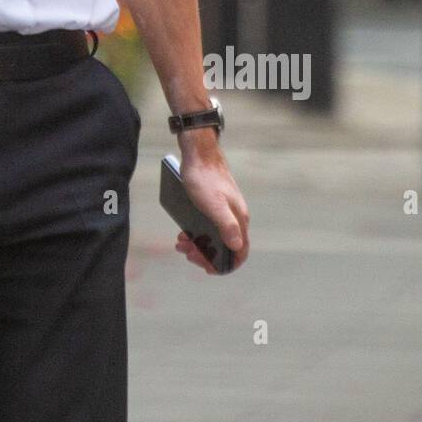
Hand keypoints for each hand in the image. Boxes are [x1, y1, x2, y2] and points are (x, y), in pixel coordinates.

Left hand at [174, 145, 249, 275]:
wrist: (198, 152)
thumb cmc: (204, 178)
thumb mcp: (213, 205)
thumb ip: (226, 226)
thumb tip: (236, 246)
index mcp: (238, 219)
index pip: (240, 251)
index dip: (226, 265)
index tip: (208, 269)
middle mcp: (234, 216)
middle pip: (225, 246)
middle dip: (205, 254)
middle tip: (187, 254)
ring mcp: (225, 209)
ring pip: (214, 236)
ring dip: (199, 244)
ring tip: (181, 243)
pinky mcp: (214, 203)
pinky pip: (208, 225)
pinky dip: (196, 232)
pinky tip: (183, 231)